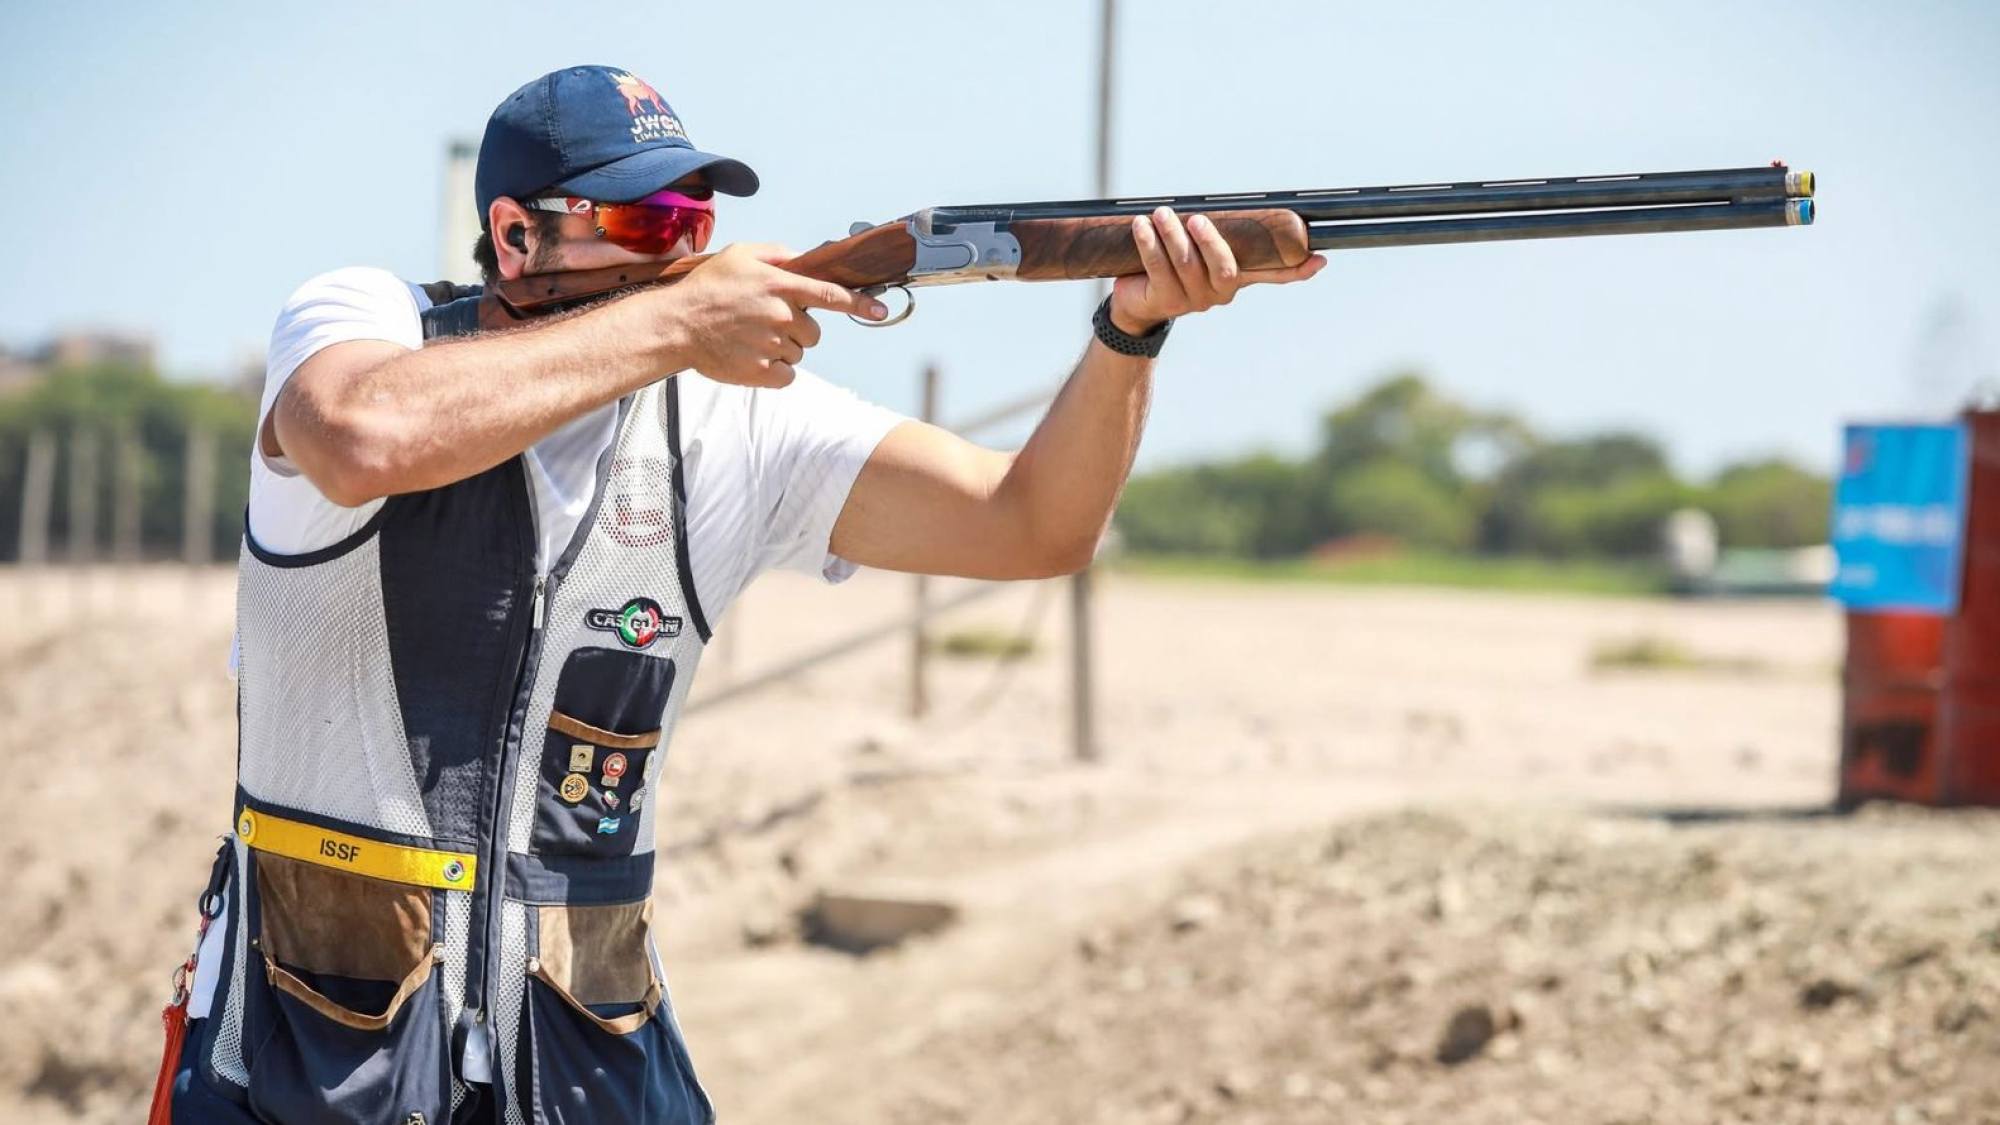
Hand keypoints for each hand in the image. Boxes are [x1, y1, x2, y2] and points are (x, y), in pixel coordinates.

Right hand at [645, 243, 888, 386]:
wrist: (675, 325)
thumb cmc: (707, 288)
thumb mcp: (741, 255)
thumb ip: (778, 255)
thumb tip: (805, 260)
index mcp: (780, 285)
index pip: (831, 295)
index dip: (859, 304)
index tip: (880, 311)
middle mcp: (781, 315)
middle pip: (814, 331)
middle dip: (797, 328)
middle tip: (765, 322)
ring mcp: (772, 345)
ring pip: (800, 353)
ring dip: (783, 348)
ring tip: (750, 338)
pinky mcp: (762, 372)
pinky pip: (787, 376)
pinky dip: (775, 371)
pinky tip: (753, 357)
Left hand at [1109, 208, 1326, 335]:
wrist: (1136, 301)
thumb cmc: (1171, 265)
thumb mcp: (1198, 250)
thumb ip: (1216, 234)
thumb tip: (1227, 202)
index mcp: (1235, 277)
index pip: (1272, 275)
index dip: (1295, 270)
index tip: (1318, 260)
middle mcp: (1219, 292)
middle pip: (1224, 269)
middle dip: (1210, 243)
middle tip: (1196, 220)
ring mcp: (1193, 300)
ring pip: (1187, 265)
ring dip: (1172, 236)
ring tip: (1161, 213)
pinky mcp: (1165, 301)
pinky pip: (1158, 268)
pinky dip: (1149, 244)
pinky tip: (1141, 226)